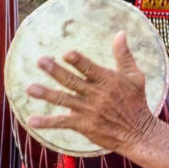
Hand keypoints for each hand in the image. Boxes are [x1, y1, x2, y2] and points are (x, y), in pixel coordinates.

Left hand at [26, 31, 159, 152]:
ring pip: (64, 100)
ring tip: (30, 88)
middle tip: (40, 61)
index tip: (66, 54)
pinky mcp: (84, 125)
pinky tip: (31, 120)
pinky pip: (62, 122)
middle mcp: (96, 95)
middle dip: (55, 71)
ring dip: (46, 94)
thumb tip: (120, 33)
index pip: (90, 69)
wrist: (138, 134)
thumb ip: (124, 55)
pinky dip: (47, 122)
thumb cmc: (136, 101)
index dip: (78, 62)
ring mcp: (88, 111)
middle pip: (72, 81)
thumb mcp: (135, 76)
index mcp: (108, 80)